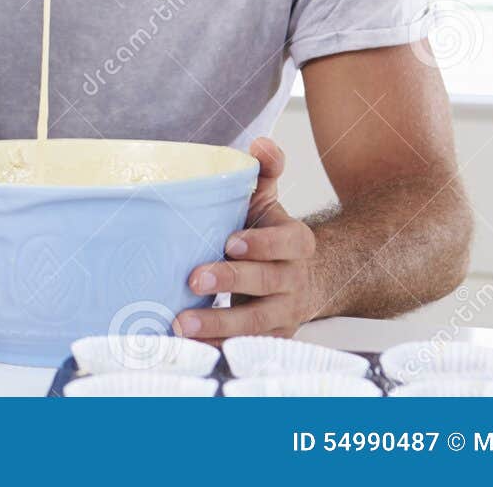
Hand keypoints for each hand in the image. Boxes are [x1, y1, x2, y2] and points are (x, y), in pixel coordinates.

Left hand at [174, 138, 319, 339]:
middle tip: (194, 279)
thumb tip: (261, 144)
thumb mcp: (270, 201)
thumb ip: (265, 172)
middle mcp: (294, 280)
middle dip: (231, 281)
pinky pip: (245, 346)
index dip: (261, 243)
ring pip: (256, 322)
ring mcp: (285, 313)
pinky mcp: (271, 338)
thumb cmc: (274, 236)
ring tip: (182, 323)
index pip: (285, 242)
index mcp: (296, 243)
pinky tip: (187, 345)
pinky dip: (216, 347)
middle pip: (267, 283)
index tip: (230, 242)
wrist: (311, 280)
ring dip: (218, 325)